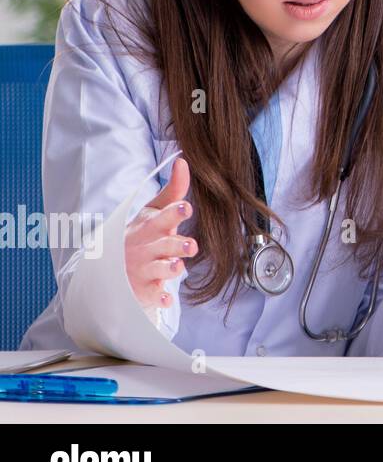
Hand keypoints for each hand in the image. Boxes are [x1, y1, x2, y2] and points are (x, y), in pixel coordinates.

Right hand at [124, 157, 198, 314]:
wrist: (113, 267)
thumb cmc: (143, 234)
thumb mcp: (153, 211)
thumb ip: (173, 190)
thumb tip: (183, 161)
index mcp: (150, 227)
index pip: (162, 217)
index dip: (173, 213)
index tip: (184, 208)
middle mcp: (146, 248)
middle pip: (164, 246)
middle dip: (177, 245)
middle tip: (190, 246)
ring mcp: (144, 270)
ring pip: (160, 270)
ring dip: (170, 269)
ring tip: (178, 266)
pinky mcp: (144, 290)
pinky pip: (153, 296)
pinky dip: (158, 299)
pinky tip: (165, 300)